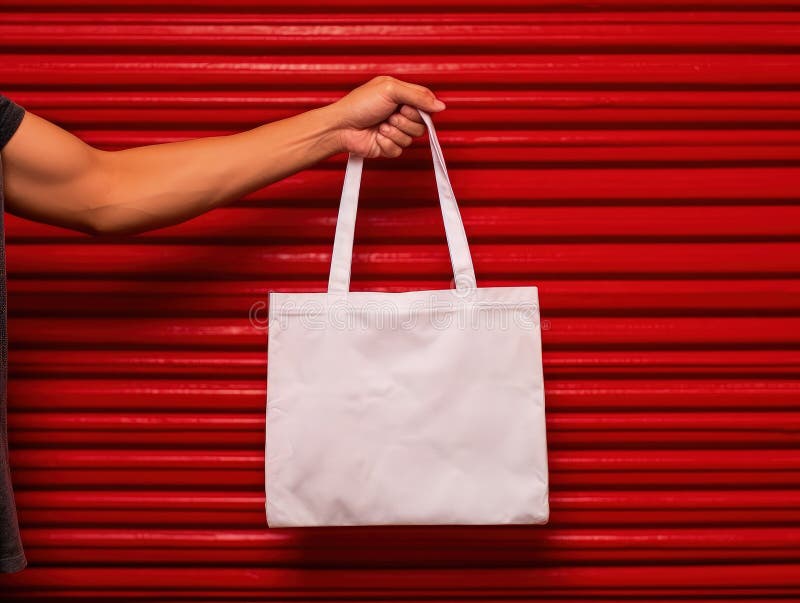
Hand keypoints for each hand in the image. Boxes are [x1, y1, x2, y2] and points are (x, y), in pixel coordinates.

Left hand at [327, 75, 446, 157]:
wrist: (342, 127)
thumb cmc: (360, 104)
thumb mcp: (390, 89)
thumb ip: (418, 96)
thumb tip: (441, 106)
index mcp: (402, 97)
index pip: (426, 103)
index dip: (422, 108)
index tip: (408, 106)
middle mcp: (400, 114)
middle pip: (422, 124)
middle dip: (405, 121)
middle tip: (390, 116)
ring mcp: (395, 132)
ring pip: (412, 139)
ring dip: (395, 132)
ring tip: (381, 126)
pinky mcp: (388, 147)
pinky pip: (400, 151)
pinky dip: (387, 144)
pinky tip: (377, 137)